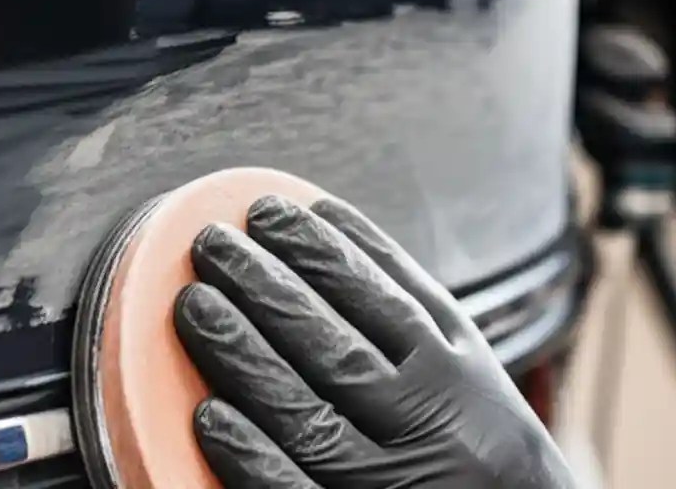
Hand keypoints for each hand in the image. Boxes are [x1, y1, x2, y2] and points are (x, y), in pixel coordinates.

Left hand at [174, 195, 575, 488]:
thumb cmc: (479, 441)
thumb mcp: (468, 364)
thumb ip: (408, 305)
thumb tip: (325, 226)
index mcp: (456, 374)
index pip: (379, 298)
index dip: (317, 251)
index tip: (268, 213)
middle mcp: (430, 426)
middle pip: (336, 349)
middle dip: (266, 289)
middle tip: (214, 245)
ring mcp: (393, 483)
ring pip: (308, 414)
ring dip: (243, 355)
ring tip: (195, 304)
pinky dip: (251, 453)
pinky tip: (209, 413)